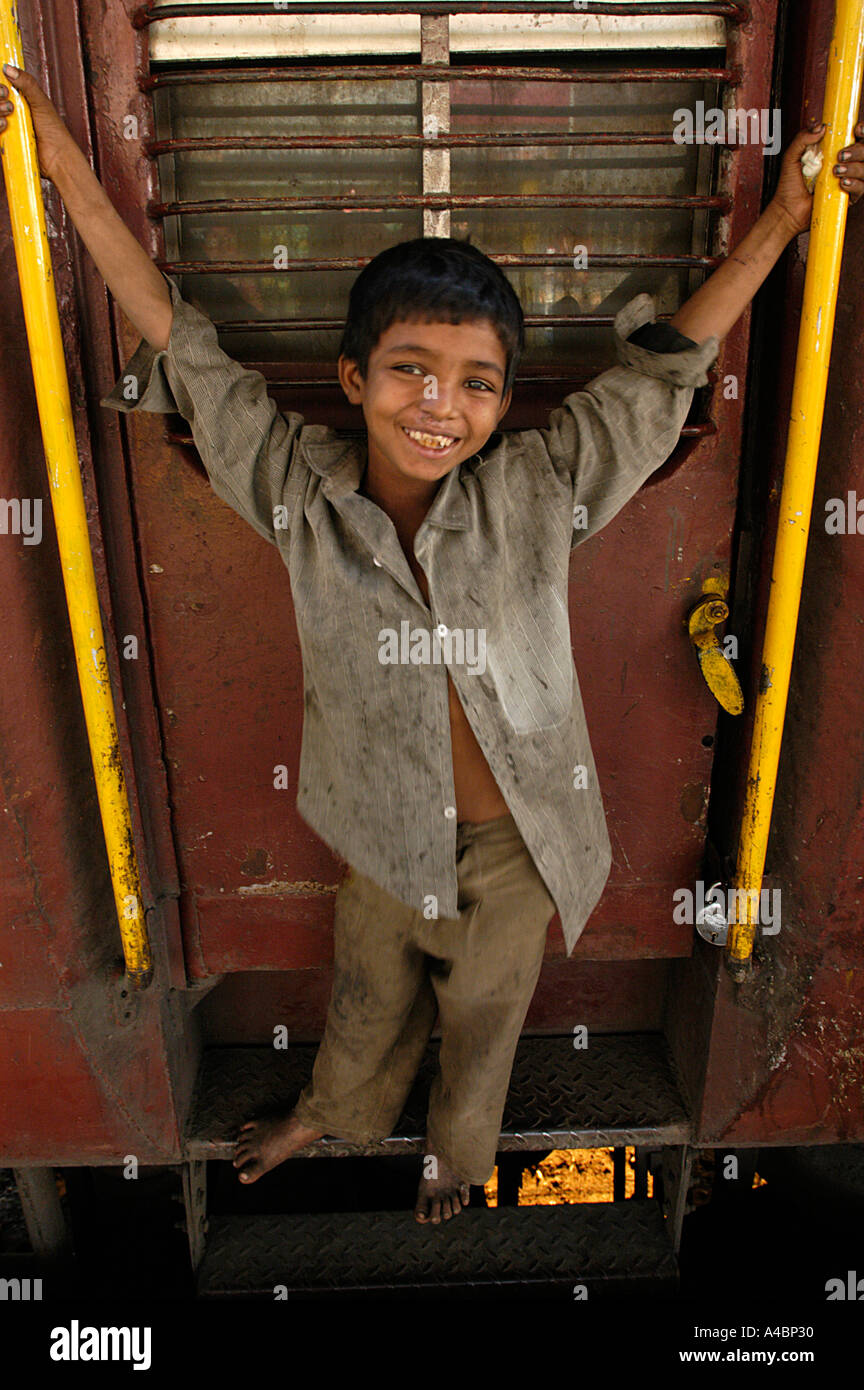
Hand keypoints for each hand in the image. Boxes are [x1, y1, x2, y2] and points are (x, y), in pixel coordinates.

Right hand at [0, 63, 75, 182]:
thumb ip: (27, 84)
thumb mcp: (41, 102)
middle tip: (10, 107)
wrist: (57, 158)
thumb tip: (8, 68)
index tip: (5, 90)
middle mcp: (12, 112)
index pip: (2, 89)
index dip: (0, 88)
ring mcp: (9, 127)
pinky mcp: (6, 142)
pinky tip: (5, 126)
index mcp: (20, 100)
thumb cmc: (54, 132)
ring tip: (8, 118)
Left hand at [770, 118, 863, 235]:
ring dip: (855, 168)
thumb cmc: (789, 185)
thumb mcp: (791, 157)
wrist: (788, 210)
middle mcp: (845, 163)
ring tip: (836, 171)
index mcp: (835, 150)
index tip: (856, 130)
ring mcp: (848, 180)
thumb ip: (802, 138)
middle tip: (840, 156)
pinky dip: (854, 184)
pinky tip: (842, 183)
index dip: (862, 131)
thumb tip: (821, 127)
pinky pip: (862, 188)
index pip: (857, 137)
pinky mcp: (848, 197)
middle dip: (858, 150)